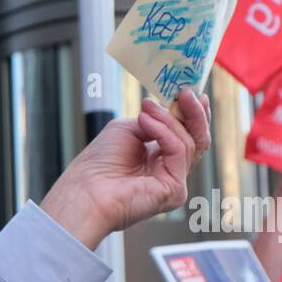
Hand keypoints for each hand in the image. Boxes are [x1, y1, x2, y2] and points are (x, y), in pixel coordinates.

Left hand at [40, 89, 211, 247]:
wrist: (85, 189)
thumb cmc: (98, 163)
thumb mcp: (129, 128)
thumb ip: (155, 120)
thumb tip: (173, 109)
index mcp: (159, 159)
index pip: (186, 135)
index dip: (193, 113)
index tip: (191, 91)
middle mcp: (169, 171)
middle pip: (196, 139)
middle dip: (193, 113)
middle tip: (186, 92)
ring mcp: (174, 182)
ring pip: (189, 142)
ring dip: (168, 119)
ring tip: (147, 106)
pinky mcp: (175, 190)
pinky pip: (179, 150)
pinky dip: (163, 132)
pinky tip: (145, 122)